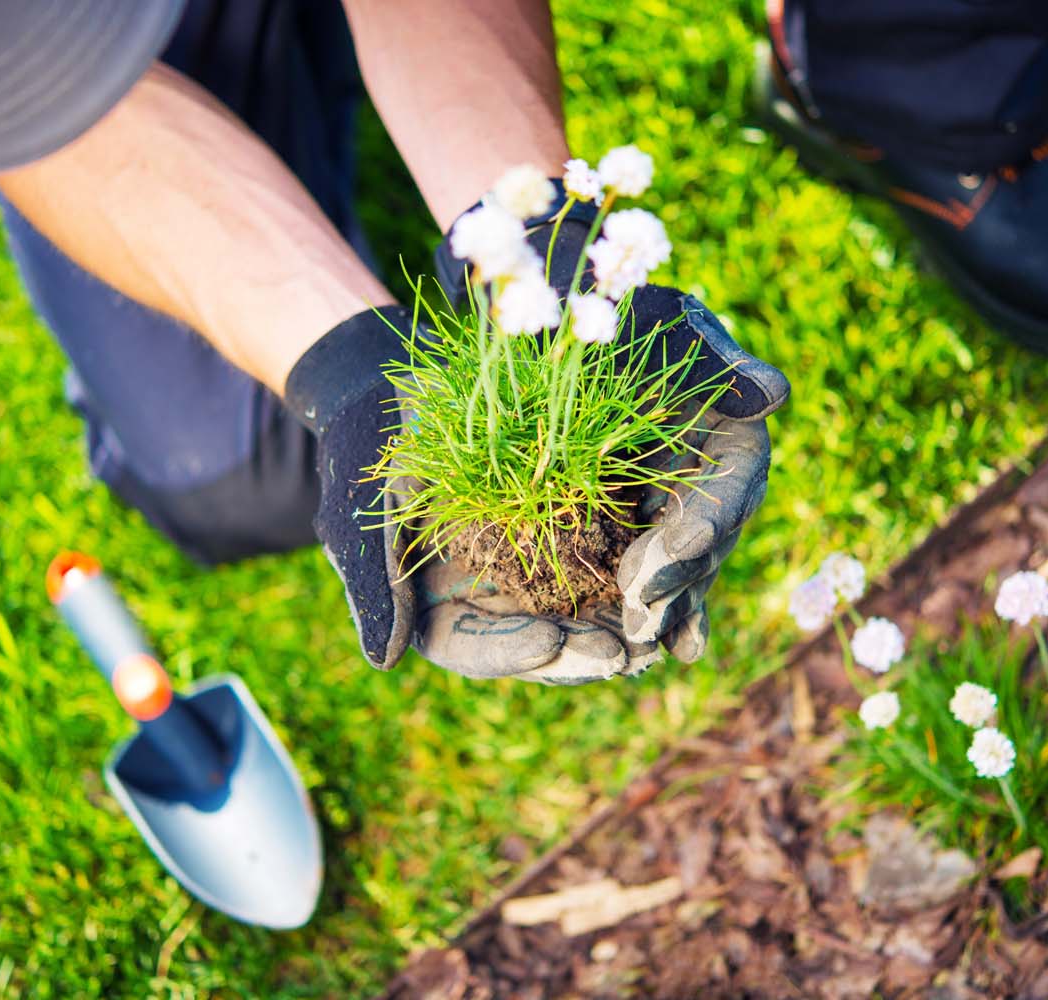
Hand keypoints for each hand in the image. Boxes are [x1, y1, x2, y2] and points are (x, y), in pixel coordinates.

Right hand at [282, 307, 695, 681]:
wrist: (406, 383)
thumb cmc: (381, 440)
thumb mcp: (376, 502)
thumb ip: (380, 580)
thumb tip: (384, 660)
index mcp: (434, 602)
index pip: (471, 648)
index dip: (510, 652)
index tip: (549, 641)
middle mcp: (489, 597)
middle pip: (537, 646)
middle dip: (579, 654)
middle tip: (620, 654)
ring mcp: (533, 570)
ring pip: (579, 616)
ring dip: (617, 629)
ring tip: (653, 636)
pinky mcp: (573, 533)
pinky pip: (608, 567)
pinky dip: (637, 579)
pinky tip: (671, 584)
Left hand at [612, 287, 787, 653]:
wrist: (565, 321)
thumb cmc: (619, 306)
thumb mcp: (664, 319)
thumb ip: (716, 358)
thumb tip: (775, 393)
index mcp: (732, 429)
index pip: (734, 480)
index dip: (713, 512)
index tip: (686, 542)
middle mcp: (712, 478)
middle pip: (708, 538)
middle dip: (678, 578)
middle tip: (643, 612)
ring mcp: (674, 508)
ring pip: (679, 569)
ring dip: (662, 608)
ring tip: (637, 643)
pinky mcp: (634, 528)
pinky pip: (644, 575)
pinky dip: (644, 610)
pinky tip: (632, 651)